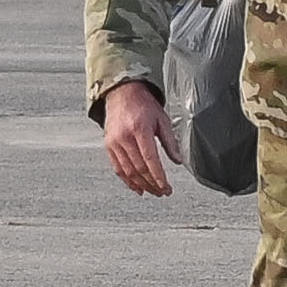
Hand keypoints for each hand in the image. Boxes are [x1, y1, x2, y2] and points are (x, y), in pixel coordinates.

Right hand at [96, 81, 175, 198]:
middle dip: (152, 183)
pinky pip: (117, 168)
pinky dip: (127, 181)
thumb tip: (179, 160)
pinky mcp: (108, 146)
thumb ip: (170, 141)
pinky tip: (138, 188)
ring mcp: (114, 143)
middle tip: (164, 192)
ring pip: (128, 171)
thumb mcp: (163, 120)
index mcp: (140, 129)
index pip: (150, 159)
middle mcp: (124, 138)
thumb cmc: (145, 106)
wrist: (122, 95)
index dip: (158, 176)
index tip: (166, 187)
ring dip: (141, 185)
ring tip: (154, 192)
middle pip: (139, 168)